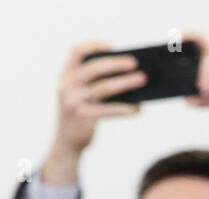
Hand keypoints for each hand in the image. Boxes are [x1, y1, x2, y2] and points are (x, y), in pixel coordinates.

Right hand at [42, 42, 143, 183]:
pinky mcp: (82, 118)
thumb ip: (96, 81)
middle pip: (94, 68)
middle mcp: (66, 86)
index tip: (113, 47)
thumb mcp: (81, 94)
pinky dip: (125, 108)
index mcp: (65, 75)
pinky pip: (108, 110)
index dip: (94, 45)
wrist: (66, 143)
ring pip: (103, 88)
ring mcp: (73, 102)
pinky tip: (138, 108)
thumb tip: (130, 72)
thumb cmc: (81, 114)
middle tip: (136, 64)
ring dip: (125, 83)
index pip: (77, 51)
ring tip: (142, 80)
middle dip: (117, 64)